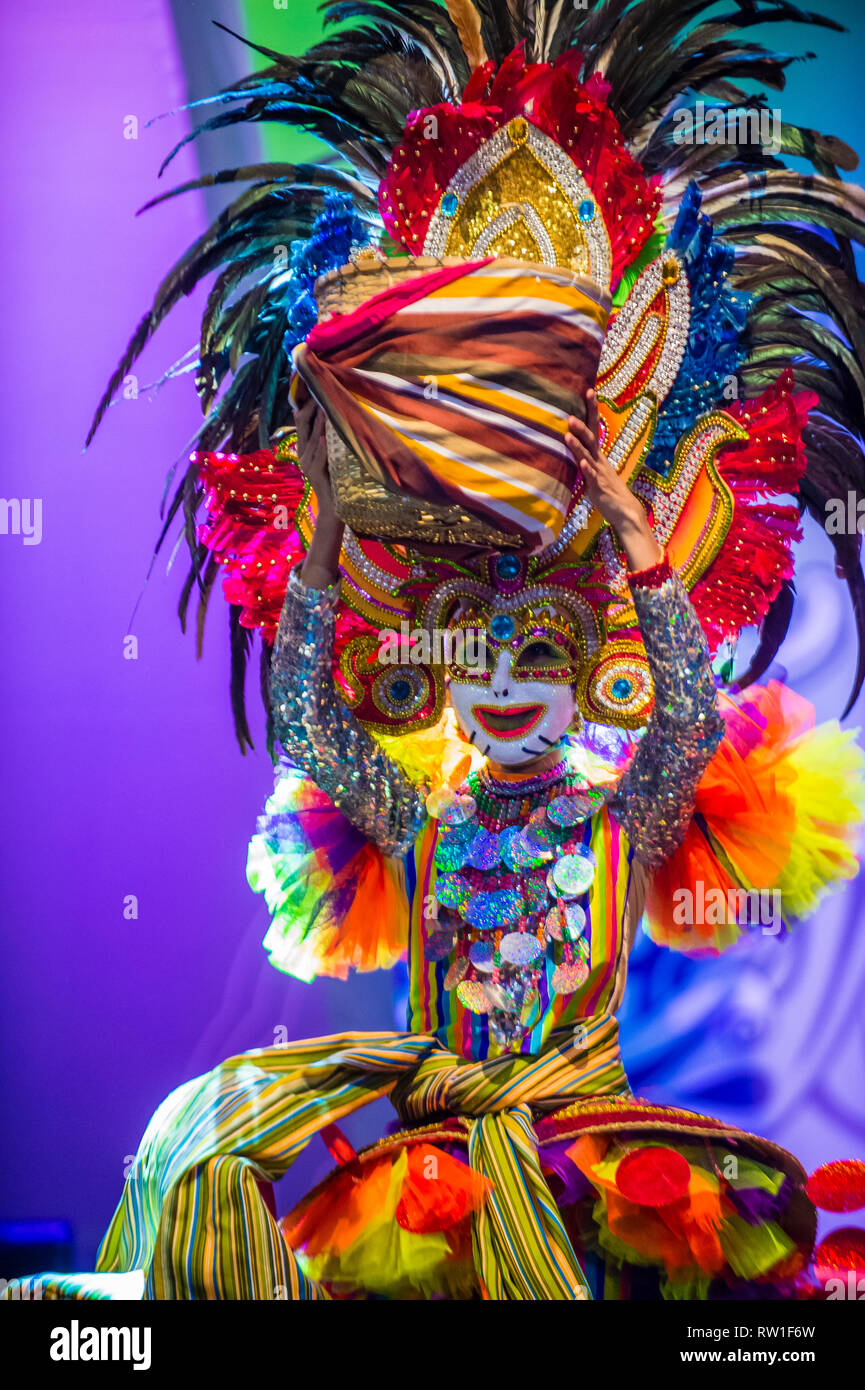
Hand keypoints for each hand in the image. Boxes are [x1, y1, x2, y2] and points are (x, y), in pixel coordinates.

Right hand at [294, 378, 334, 516]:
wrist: (334, 508)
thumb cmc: (338, 478)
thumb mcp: (333, 453)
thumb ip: (331, 435)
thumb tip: (336, 412)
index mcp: (306, 446)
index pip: (301, 419)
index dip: (305, 402)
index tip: (312, 384)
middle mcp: (303, 453)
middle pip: (302, 425)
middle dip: (309, 408)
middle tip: (319, 390)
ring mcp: (307, 465)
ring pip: (311, 440)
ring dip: (317, 424)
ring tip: (323, 407)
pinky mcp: (315, 476)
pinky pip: (318, 460)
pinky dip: (321, 449)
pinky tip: (324, 439)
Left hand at [565, 389, 662, 571]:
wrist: (625, 512)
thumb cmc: (607, 493)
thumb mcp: (593, 473)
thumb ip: (584, 460)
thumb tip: (572, 448)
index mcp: (598, 456)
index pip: (594, 428)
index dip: (591, 410)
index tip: (588, 390)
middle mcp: (599, 461)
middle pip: (591, 437)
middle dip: (582, 422)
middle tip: (571, 409)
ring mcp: (599, 473)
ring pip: (588, 455)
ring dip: (578, 443)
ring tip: (568, 430)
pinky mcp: (598, 488)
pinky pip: (592, 476)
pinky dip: (586, 468)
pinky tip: (581, 461)